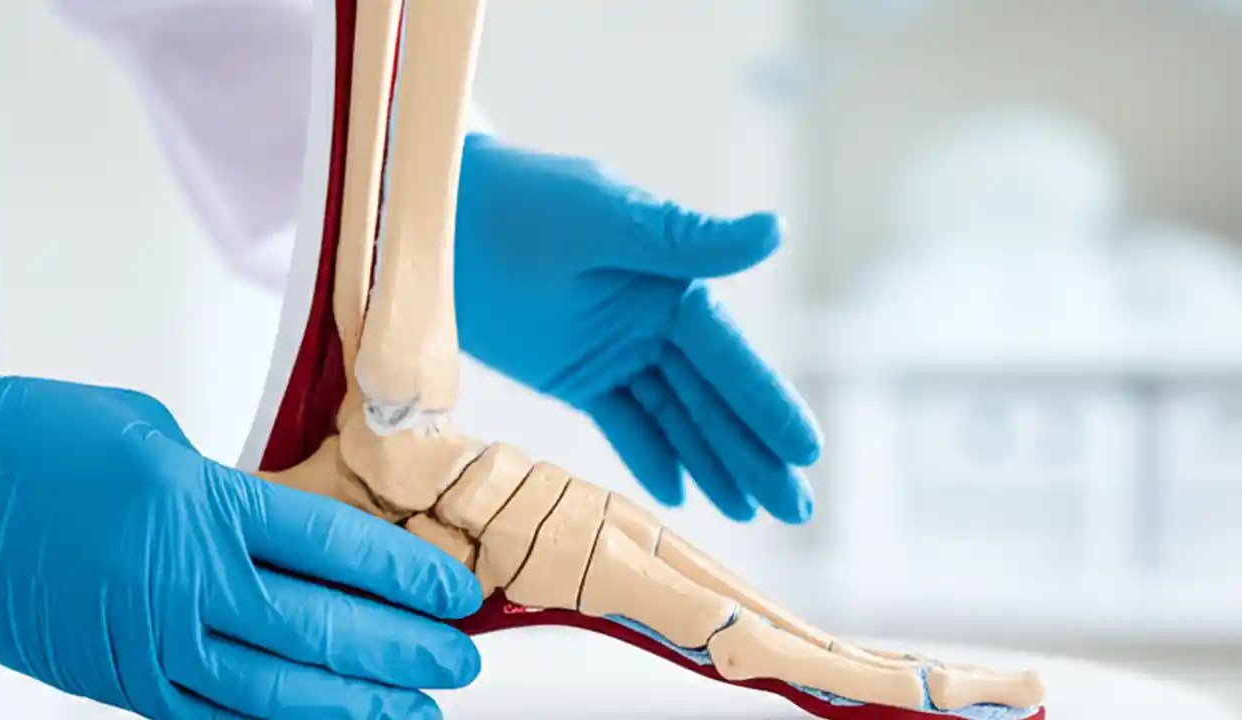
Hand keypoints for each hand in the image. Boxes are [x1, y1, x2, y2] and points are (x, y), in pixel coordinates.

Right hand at [0, 376, 480, 718]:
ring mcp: (152, 644)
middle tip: (458, 664)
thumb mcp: (150, 435)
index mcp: (203, 504)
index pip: (338, 548)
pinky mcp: (121, 682)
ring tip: (416, 714)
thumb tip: (280, 531)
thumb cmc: (33, 445)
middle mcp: (186, 582)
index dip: (408, 576)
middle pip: (323, 628)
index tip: (456, 594)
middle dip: (403, 651)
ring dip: (357, 709)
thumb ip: (225, 491)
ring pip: (278, 692)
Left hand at [456, 135, 820, 523]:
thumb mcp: (608, 220)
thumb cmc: (523, 201)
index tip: (807, 449)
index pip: (729, 356)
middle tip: (797, 506)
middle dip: (755, 452)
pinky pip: (623, 422)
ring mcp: (615, 352)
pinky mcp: (575, 376)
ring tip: (753, 512)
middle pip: (712, 399)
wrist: (441, 221)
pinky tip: (683, 493)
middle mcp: (653, 323)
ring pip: (675, 418)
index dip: (766, 404)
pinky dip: (651, 455)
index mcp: (671, 285)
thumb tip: (777, 230)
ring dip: (714, 463)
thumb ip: (687, 241)